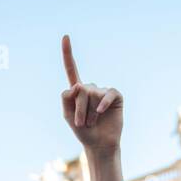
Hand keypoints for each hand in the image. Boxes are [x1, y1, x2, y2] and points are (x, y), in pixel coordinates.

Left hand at [60, 35, 122, 157]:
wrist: (99, 144)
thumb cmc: (83, 130)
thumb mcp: (67, 116)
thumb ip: (66, 98)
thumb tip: (77, 85)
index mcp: (78, 90)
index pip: (72, 69)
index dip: (68, 53)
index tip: (65, 37)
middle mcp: (91, 88)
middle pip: (80, 89)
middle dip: (78, 109)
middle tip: (80, 123)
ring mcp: (103, 91)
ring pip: (92, 94)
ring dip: (89, 112)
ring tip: (91, 122)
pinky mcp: (115, 96)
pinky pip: (107, 94)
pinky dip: (103, 102)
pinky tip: (101, 110)